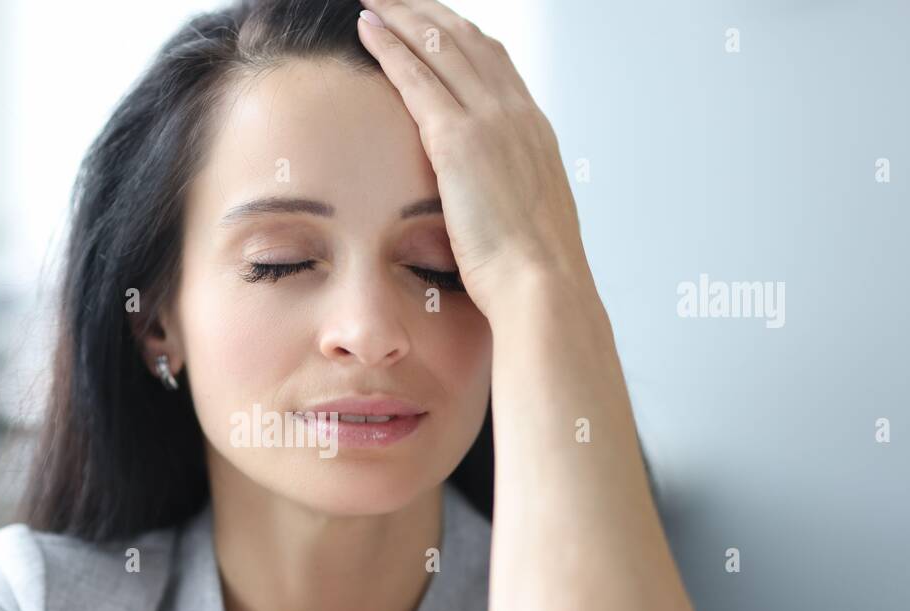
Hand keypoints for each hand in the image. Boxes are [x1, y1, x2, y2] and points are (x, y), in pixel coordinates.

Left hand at [356, 0, 591, 317]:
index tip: (434, 23)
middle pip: (467, 40)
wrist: (541, 285)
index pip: (495, 63)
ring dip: (403, 15)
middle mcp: (516, 114)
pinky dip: (391, 46)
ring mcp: (490, 121)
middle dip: (428, 12)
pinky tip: (368, 29)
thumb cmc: (531, 272)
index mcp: (534, 131)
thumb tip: (490, 201)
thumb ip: (507, 194)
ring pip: (440, 46)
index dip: (460, 37)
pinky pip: (417, 77)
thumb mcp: (526, 220)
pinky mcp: (458, 140)